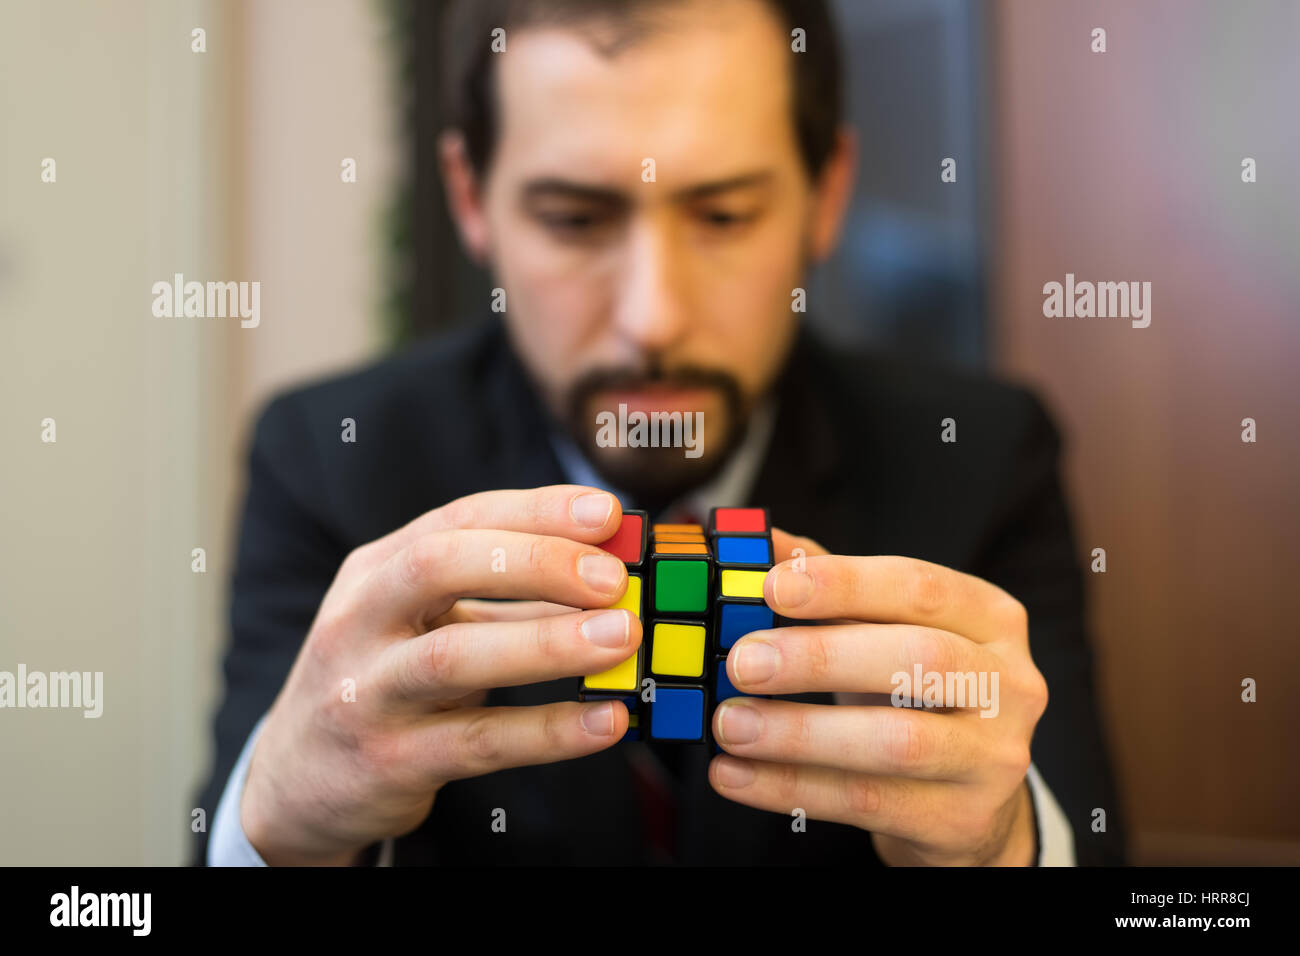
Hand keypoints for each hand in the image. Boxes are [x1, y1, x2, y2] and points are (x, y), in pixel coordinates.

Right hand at [240, 485, 641, 864]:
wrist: (297, 780)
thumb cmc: (382, 680)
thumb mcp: (424, 624)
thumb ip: (505, 599)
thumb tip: (610, 577)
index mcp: (377, 569)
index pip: (459, 519)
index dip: (535, 510)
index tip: (606, 512)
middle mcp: (360, 620)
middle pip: (440, 566)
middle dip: (535, 563)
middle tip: (611, 579)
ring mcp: (367, 692)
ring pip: (454, 657)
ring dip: (547, 644)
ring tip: (621, 637)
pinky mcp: (389, 761)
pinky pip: (477, 743)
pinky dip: (548, 730)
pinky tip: (607, 721)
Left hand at [708, 530, 1048, 865]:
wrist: (967, 800)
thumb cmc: (918, 696)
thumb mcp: (887, 633)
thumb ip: (832, 588)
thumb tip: (760, 543)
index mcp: (990, 618)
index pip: (919, 588)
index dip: (845, 583)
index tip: (771, 586)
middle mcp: (1009, 683)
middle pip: (916, 660)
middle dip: (819, 658)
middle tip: (743, 662)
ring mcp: (994, 757)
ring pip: (896, 742)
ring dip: (800, 732)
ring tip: (730, 724)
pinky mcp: (962, 820)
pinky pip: (868, 802)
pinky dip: (793, 787)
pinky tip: (736, 775)